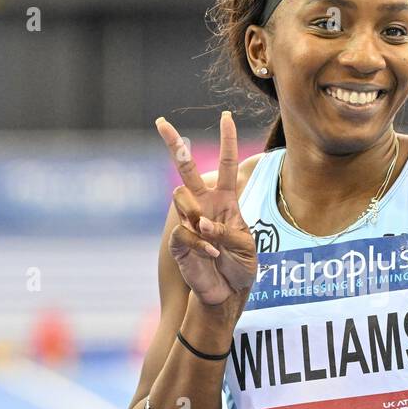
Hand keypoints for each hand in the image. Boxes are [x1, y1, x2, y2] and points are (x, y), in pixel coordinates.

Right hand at [156, 111, 257, 308]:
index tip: (226, 116)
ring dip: (198, 216)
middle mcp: (204, 204)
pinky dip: (201, 243)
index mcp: (227, 199)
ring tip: (214, 241)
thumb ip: (227, 231)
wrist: (226, 292)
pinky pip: (184, 231)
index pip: (227, 164)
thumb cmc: (240, 267)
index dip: (228, 140)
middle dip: (173, 143)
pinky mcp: (178, 240)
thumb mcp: (247, 247)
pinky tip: (211, 255)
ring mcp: (189, 220)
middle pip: (186, 167)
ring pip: (181, 197)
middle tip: (160, 122)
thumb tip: (202, 223)